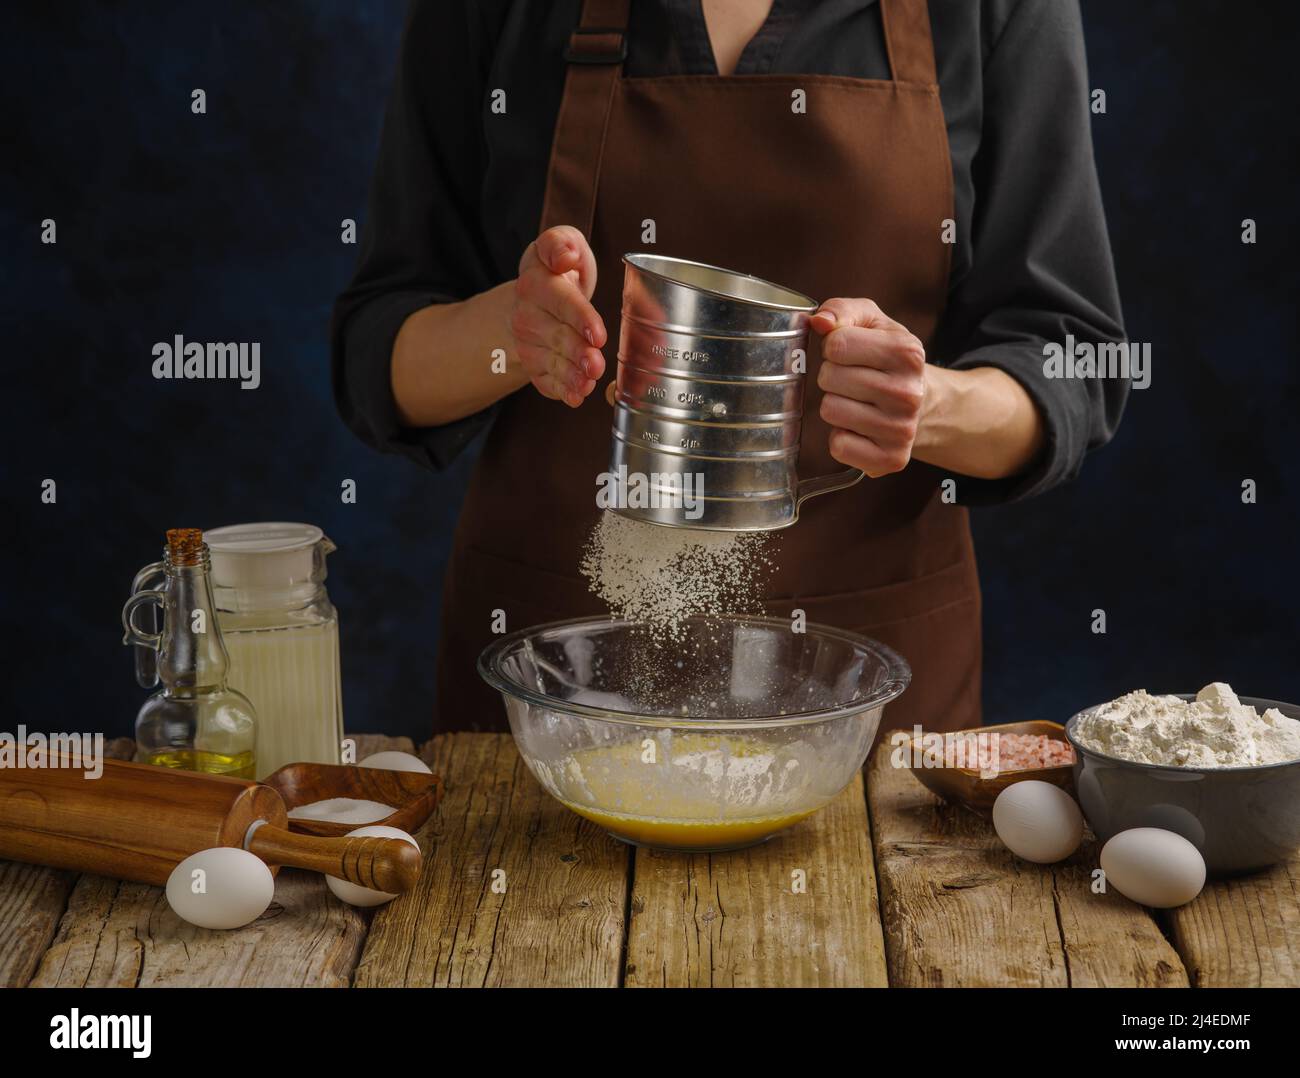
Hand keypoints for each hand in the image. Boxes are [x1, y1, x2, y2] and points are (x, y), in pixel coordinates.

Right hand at [510, 226, 607, 406]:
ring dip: (570, 375)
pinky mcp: (533, 363)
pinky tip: (575, 396)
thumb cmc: (559, 270)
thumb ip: (562, 242)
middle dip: (577, 352)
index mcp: (537, 282)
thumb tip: (564, 256)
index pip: (559, 300)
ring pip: (550, 361)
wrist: (537, 294)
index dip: (579, 317)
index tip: (597, 333)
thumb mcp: (562, 243)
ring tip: (588, 383)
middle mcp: (527, 314)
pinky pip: (544, 380)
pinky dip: (561, 390)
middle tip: (596, 364)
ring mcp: (528, 342)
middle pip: (555, 335)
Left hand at [809, 298, 927, 477]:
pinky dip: (842, 437)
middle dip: (833, 376)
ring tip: (858, 403)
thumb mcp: (873, 323)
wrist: (924, 403)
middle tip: (854, 381)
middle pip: (829, 378)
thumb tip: (818, 321)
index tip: (850, 353)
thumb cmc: (888, 360)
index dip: (834, 347)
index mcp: (907, 352)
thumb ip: (842, 311)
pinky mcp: (891, 459)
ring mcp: (902, 429)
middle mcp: (908, 392)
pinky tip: (860, 428)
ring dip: (836, 405)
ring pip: (830, 411)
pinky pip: (839, 446)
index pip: (836, 344)